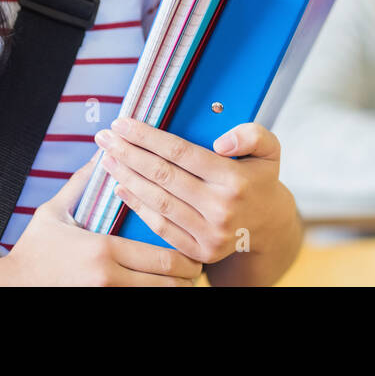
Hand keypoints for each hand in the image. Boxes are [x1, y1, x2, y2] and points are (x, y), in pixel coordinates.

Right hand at [2, 151, 202, 285]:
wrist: (10, 285)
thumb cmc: (33, 249)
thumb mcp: (54, 213)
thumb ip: (80, 184)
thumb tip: (98, 155)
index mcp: (104, 249)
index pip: (162, 255)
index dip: (185, 258)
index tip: (196, 254)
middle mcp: (109, 277)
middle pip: (165, 282)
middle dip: (187, 277)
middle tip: (199, 269)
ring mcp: (104, 296)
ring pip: (154, 297)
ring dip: (173, 290)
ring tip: (187, 283)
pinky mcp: (98, 305)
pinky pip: (135, 303)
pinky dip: (152, 297)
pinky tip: (162, 291)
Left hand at [97, 117, 294, 265]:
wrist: (268, 226)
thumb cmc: (259, 180)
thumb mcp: (269, 151)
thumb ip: (252, 136)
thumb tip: (222, 142)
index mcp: (235, 179)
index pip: (182, 152)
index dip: (148, 137)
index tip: (124, 123)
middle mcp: (222, 208)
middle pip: (163, 175)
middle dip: (129, 153)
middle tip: (105, 138)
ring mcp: (210, 233)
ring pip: (158, 201)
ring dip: (127, 178)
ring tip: (107, 159)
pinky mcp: (199, 252)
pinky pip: (161, 227)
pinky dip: (138, 207)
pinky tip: (121, 188)